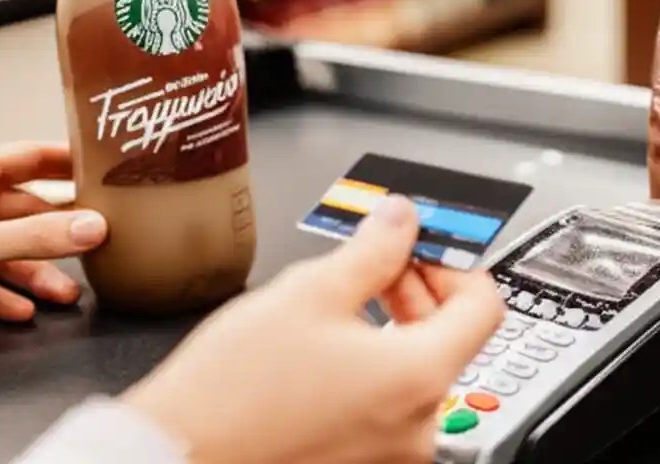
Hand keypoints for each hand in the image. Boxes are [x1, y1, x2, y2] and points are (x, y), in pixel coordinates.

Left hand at [0, 141, 106, 320]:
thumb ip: (30, 240)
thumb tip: (90, 228)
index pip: (32, 156)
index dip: (70, 161)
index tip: (106, 168)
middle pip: (23, 211)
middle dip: (59, 233)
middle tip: (99, 244)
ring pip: (2, 249)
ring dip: (33, 272)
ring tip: (66, 292)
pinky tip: (18, 309)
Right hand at [124, 196, 504, 463]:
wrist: (175, 454)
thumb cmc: (232, 389)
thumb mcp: (309, 291)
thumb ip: (374, 248)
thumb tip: (403, 220)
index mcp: (419, 376)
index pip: (484, 306)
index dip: (458, 264)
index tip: (426, 246)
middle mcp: (418, 425)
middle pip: (451, 339)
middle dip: (419, 290)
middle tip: (378, 262)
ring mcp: (390, 452)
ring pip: (415, 372)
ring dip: (392, 327)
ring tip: (340, 302)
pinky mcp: (362, 462)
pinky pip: (387, 405)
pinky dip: (371, 369)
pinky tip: (327, 348)